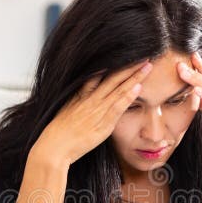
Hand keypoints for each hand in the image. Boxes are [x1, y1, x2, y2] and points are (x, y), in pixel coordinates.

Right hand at [33, 60, 153, 166]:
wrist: (54, 147)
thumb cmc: (58, 132)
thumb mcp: (66, 110)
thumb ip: (76, 101)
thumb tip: (82, 95)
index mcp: (81, 94)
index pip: (100, 73)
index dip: (114, 64)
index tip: (126, 56)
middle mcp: (91, 99)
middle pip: (113, 78)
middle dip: (129, 66)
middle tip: (144, 56)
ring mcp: (97, 110)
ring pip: (118, 89)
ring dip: (134, 77)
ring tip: (147, 66)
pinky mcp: (103, 124)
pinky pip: (118, 107)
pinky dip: (128, 96)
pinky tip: (138, 87)